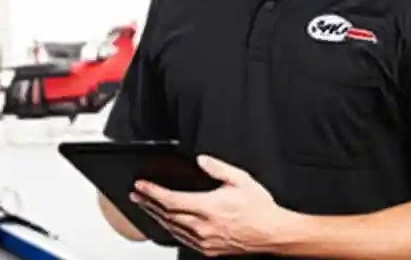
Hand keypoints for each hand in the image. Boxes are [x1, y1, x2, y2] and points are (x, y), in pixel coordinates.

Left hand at [131, 155, 296, 256]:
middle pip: (167, 215)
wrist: (274, 234)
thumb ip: (218, 168)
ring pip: (172, 228)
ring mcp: (205, 241)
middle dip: (148, 203)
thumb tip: (202, 160)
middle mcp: (204, 227)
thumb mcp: (241, 180)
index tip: (141, 185)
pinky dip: (171, 229)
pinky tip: (166, 223)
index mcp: (209, 208)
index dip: (152, 192)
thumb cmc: (260, 209)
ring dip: (156, 216)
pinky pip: (183, 239)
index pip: (171, 200)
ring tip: (145, 206)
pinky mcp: (209, 250)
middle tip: (136, 194)